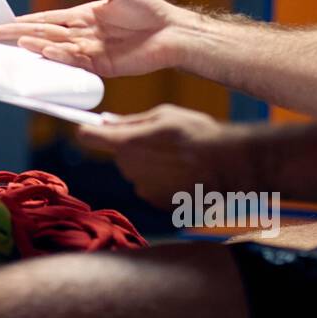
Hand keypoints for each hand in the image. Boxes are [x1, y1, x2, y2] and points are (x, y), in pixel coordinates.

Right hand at [0, 0, 189, 77]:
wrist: (173, 31)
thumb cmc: (148, 8)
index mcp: (83, 17)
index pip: (48, 20)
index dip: (26, 21)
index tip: (5, 23)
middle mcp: (83, 35)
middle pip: (45, 36)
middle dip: (21, 36)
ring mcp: (91, 52)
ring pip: (57, 50)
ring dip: (37, 47)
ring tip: (18, 44)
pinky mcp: (102, 66)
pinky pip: (77, 62)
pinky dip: (60, 58)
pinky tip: (46, 53)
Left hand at [76, 104, 239, 207]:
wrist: (229, 166)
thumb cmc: (197, 133)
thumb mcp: (163, 115)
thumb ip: (131, 121)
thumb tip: (106, 121)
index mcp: (126, 143)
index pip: (88, 136)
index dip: (87, 130)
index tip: (87, 128)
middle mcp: (129, 168)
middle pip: (120, 155)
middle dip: (133, 147)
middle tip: (160, 140)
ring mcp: (142, 188)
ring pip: (138, 172)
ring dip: (150, 165)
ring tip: (178, 157)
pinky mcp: (156, 203)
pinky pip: (152, 187)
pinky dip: (163, 181)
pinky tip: (183, 173)